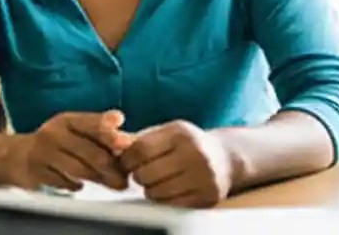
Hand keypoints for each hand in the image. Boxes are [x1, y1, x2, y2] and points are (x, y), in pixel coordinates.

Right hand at [4, 110, 131, 191]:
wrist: (19, 156)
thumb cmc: (57, 143)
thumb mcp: (74, 131)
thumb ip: (99, 134)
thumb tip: (127, 142)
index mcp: (66, 120)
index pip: (89, 122)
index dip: (106, 126)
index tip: (123, 133)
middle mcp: (54, 133)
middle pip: (89, 151)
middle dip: (111, 166)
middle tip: (126, 177)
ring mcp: (44, 153)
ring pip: (78, 169)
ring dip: (100, 178)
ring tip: (115, 184)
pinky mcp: (37, 172)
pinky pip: (63, 182)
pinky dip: (76, 185)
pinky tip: (82, 185)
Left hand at [118, 120, 233, 207]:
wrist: (226, 158)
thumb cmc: (188, 144)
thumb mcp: (168, 133)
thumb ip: (140, 139)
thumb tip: (112, 144)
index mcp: (180, 133)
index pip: (140, 150)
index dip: (126, 160)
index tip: (126, 163)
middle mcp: (194, 153)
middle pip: (146, 173)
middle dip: (138, 176)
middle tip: (143, 173)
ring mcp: (203, 177)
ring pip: (156, 193)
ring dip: (150, 190)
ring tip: (157, 181)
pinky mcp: (207, 197)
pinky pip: (171, 205)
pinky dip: (164, 200)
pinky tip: (169, 190)